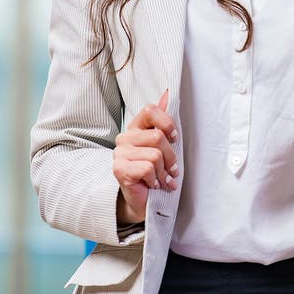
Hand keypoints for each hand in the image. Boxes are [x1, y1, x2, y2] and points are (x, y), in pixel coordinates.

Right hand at [113, 89, 178, 225]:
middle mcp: (124, 138)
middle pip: (157, 137)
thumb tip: (168, 93)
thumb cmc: (154, 171)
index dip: (167, 123)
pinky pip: (147, 168)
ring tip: (161, 179)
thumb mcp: (162, 145)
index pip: (150, 110)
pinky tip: (152, 184)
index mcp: (135, 128)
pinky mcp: (119, 169)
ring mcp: (119, 153)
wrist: (142, 201)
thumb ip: (162, 120)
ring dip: (163, 171)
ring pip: (155, 155)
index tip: (174, 138)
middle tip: (171, 169)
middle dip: (170, 157)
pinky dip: (155, 179)